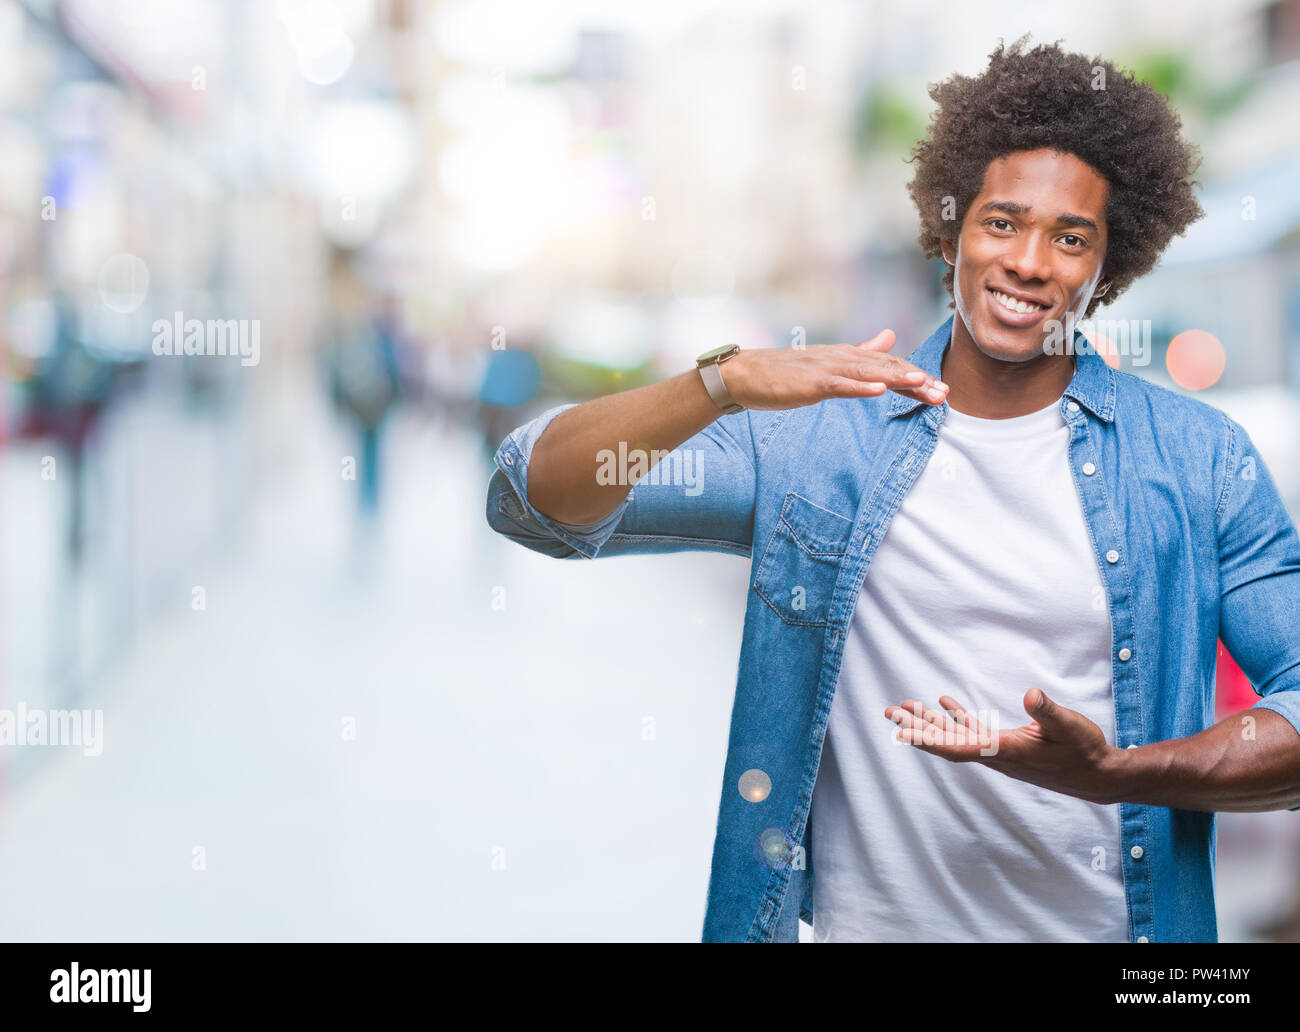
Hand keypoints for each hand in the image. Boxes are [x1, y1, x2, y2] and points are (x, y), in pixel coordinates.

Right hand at [722, 330, 948, 411]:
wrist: (745, 375)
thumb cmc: (784, 373)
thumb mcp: (829, 362)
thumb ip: (861, 352)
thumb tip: (891, 337)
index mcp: (847, 356)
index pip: (888, 365)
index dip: (915, 377)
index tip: (941, 391)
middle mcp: (841, 357)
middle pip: (885, 367)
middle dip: (916, 381)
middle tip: (944, 393)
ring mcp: (825, 369)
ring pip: (866, 373)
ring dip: (895, 378)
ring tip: (922, 383)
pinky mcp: (809, 383)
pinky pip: (838, 385)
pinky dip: (858, 388)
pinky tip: (877, 392)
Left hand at [883, 688, 1124, 804]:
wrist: (1099, 775)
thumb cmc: (1086, 751)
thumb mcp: (1070, 725)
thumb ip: (1048, 711)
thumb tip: (1031, 694)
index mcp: (1006, 752)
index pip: (958, 748)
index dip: (928, 740)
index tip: (900, 734)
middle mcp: (997, 755)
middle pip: (947, 743)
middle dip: (916, 727)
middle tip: (889, 711)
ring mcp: (1000, 753)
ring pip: (956, 738)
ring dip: (930, 722)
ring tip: (905, 705)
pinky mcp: (1007, 747)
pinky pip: (974, 734)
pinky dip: (958, 719)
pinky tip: (945, 704)